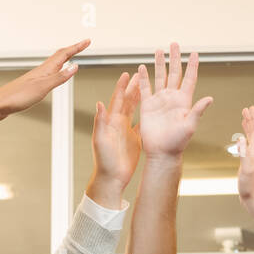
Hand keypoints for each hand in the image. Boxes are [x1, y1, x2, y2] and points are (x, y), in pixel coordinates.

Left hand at [0, 39, 89, 119]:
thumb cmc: (17, 96)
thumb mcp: (43, 87)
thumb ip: (59, 77)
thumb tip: (74, 66)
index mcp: (45, 70)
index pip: (64, 55)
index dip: (77, 47)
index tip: (87, 41)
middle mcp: (41, 71)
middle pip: (59, 56)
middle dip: (73, 50)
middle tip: (83, 45)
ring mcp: (36, 78)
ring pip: (54, 64)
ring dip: (65, 58)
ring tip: (72, 55)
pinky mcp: (32, 85)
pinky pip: (49, 73)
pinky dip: (57, 70)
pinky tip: (55, 74)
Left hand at [90, 70, 141, 194]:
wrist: (111, 178)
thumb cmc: (104, 161)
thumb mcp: (101, 140)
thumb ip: (100, 122)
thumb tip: (99, 104)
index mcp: (111, 122)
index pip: (117, 100)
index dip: (122, 87)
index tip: (127, 74)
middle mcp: (118, 124)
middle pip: (127, 101)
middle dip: (133, 88)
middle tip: (140, 76)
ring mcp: (126, 131)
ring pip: (135, 111)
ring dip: (140, 98)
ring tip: (147, 87)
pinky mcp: (134, 140)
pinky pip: (142, 124)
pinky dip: (146, 116)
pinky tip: (153, 109)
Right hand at [138, 42, 213, 159]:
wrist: (162, 152)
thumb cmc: (178, 142)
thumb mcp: (190, 126)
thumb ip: (198, 111)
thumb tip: (210, 98)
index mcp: (184, 101)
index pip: (190, 79)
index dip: (192, 66)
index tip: (195, 53)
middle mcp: (172, 98)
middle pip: (174, 73)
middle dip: (175, 58)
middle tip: (175, 44)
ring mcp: (160, 101)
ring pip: (159, 77)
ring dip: (159, 64)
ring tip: (159, 50)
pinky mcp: (148, 106)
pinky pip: (145, 88)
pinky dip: (143, 78)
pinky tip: (142, 68)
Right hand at [235, 105, 253, 203]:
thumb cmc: (250, 187)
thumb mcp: (245, 168)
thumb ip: (243, 153)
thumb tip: (240, 138)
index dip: (253, 119)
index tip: (249, 108)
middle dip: (251, 120)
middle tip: (246, 109)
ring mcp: (251, 159)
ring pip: (251, 139)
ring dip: (248, 128)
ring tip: (244, 120)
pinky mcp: (248, 165)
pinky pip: (246, 148)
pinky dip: (243, 140)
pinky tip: (240, 141)